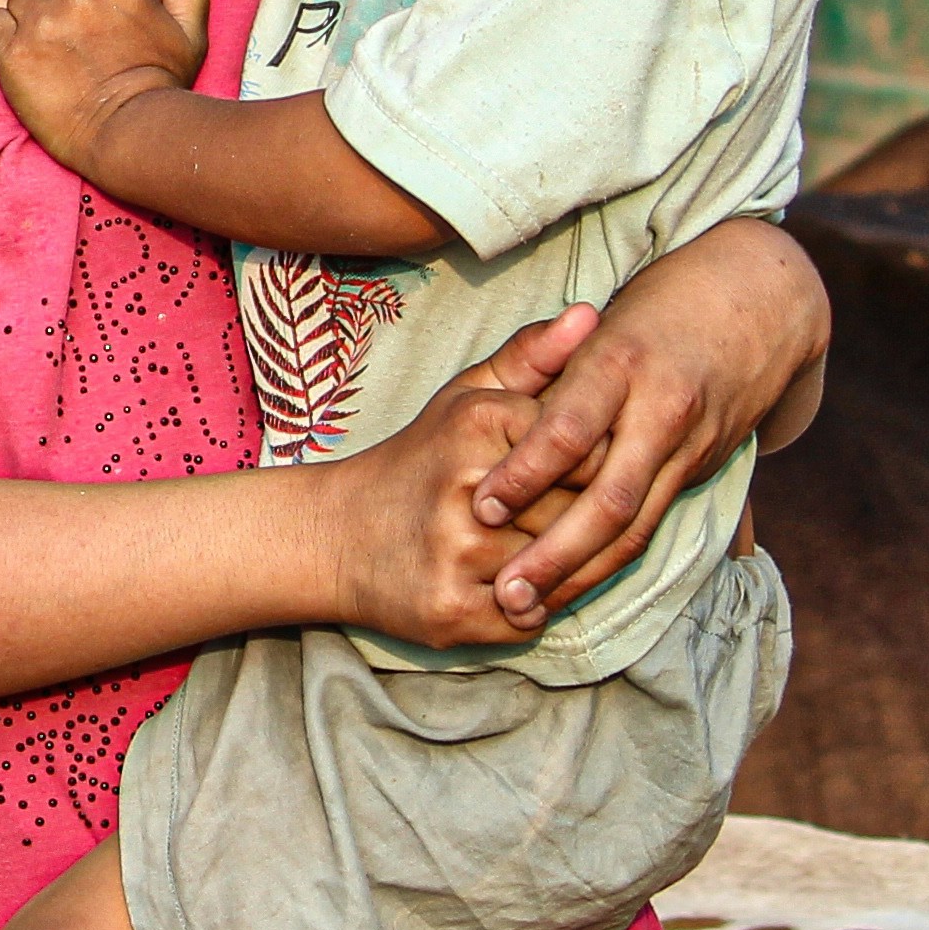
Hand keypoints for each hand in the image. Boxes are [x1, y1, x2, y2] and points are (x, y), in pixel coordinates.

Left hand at [0, 0, 212, 178]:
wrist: (127, 136)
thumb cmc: (161, 88)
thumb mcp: (192, 35)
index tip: (96, 13)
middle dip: (62, 2)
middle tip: (74, 39)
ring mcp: (42, 22)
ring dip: (32, 19)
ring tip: (50, 52)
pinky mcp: (13, 51)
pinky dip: (3, 37)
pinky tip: (24, 58)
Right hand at [317, 309, 604, 647]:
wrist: (335, 536)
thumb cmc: (421, 461)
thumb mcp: (468, 395)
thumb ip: (533, 355)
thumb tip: (590, 313)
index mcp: (478, 423)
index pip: (588, 448)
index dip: (593, 467)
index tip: (574, 472)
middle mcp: (468, 487)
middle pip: (579, 511)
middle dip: (577, 519)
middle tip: (554, 518)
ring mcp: (459, 554)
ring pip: (559, 567)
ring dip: (558, 567)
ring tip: (530, 551)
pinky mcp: (453, 612)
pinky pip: (531, 616)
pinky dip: (531, 606)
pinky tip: (508, 584)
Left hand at [461, 220, 828, 623]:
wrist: (759, 296)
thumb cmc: (655, 306)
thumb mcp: (596, 320)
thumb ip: (543, 360)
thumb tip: (489, 412)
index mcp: (621, 361)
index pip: (569, 429)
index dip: (525, 473)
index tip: (481, 507)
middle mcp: (660, 409)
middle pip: (607, 498)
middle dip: (555, 553)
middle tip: (506, 593)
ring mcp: (689, 444)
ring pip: (635, 525)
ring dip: (582, 574)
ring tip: (531, 610)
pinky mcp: (704, 466)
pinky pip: (652, 525)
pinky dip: (612, 562)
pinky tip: (573, 589)